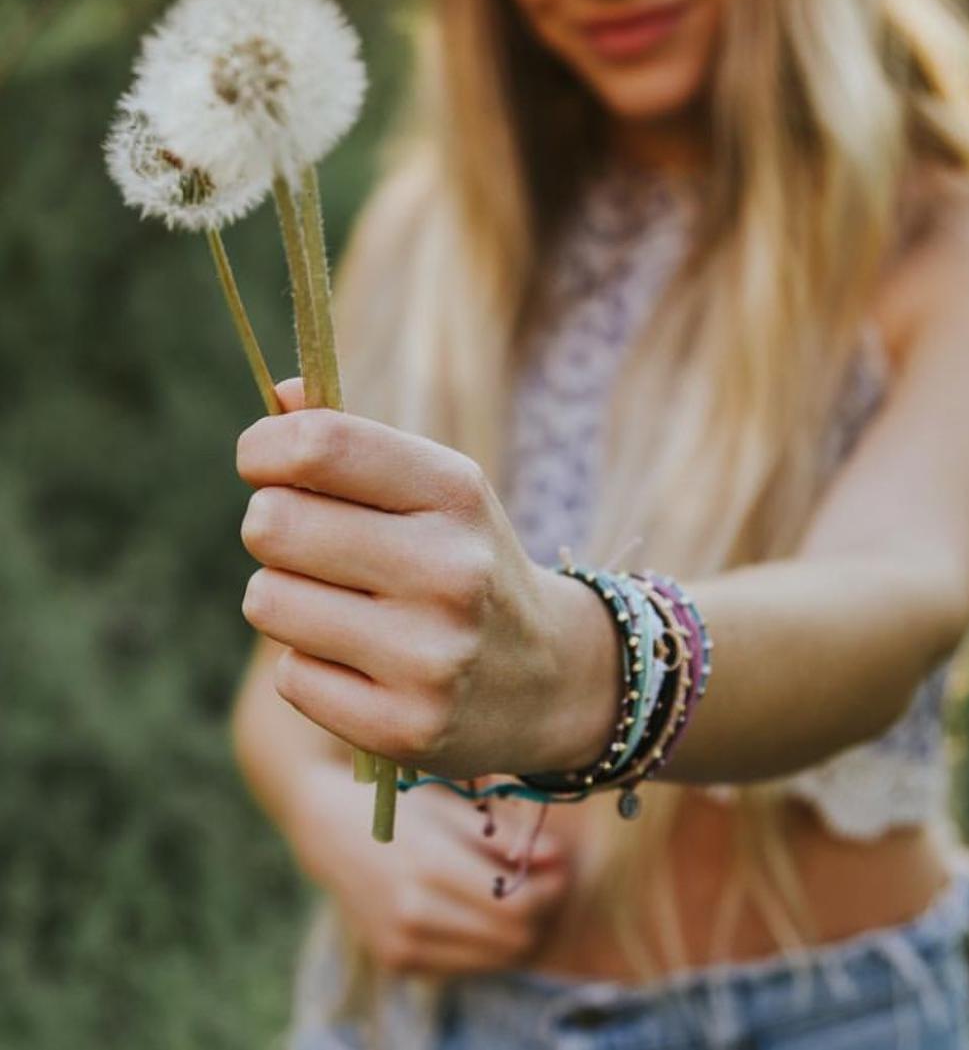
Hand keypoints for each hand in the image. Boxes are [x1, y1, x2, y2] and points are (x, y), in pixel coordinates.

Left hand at [237, 380, 620, 777]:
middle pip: (272, 522)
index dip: (264, 448)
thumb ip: (352, 440)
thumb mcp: (434, 490)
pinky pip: (292, 676)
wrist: (550, 678)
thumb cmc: (463, 560)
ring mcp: (429, 655)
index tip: (262, 461)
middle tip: (305, 543)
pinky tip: (361, 663)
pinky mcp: (404, 728)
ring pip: (267, 600)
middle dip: (270, 526)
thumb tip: (277, 396)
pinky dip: (310, 666)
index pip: (320, 445)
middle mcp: (449, 570)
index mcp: (455, 492)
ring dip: (284, 599)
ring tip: (337, 606)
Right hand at [286, 757, 572, 975]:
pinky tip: (480, 910)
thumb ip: (505, 838)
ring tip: (517, 894)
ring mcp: (401, 944)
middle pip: (512, 939)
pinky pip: (465, 965)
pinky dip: (485, 943)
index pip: (518, 905)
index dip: (551, 890)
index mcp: (428, 865)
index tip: (559, 866)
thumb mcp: (452, 805)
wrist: (329, 828)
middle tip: (547, 880)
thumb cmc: (400, 805)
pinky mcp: (397, 962)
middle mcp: (412, 914)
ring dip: (518, 932)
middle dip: (541, 912)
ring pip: (494, 960)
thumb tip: (558, 859)